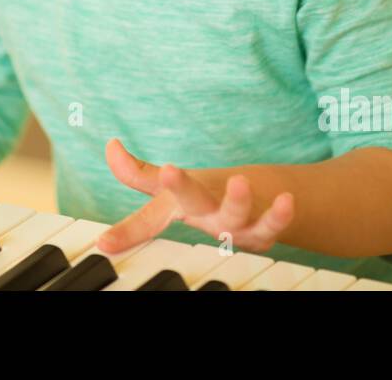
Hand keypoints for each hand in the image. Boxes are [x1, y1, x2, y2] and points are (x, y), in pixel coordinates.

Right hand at [96, 138, 294, 254]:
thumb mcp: (169, 188)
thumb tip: (110, 147)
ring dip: (237, 201)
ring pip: (234, 216)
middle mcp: (203, 219)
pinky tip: (286, 200)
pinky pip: (273, 225)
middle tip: (169, 170)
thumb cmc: (202, 199)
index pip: (149, 217)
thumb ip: (138, 173)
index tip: (104, 243)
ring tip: (240, 181)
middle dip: (179, 187)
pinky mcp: (263, 230)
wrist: (250, 215)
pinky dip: (280, 215)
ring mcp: (234, 226)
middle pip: (190, 203)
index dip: (127, 231)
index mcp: (178, 209)